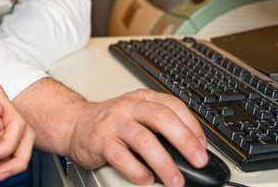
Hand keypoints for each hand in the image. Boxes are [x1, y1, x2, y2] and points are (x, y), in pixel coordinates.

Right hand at [66, 89, 207, 186]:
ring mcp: (114, 122)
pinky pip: (121, 157)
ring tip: (175, 180)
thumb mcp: (137, 114)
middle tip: (198, 161)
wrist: (74, 122)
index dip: (192, 126)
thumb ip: (160, 126)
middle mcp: (129, 107)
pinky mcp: (100, 140)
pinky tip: (147, 179)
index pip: (173, 106)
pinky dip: (137, 170)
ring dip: (163, 162)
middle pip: (161, 118)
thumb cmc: (111, 122)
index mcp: (142, 98)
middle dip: (184, 141)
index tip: (202, 147)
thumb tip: (191, 149)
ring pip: (143, 139)